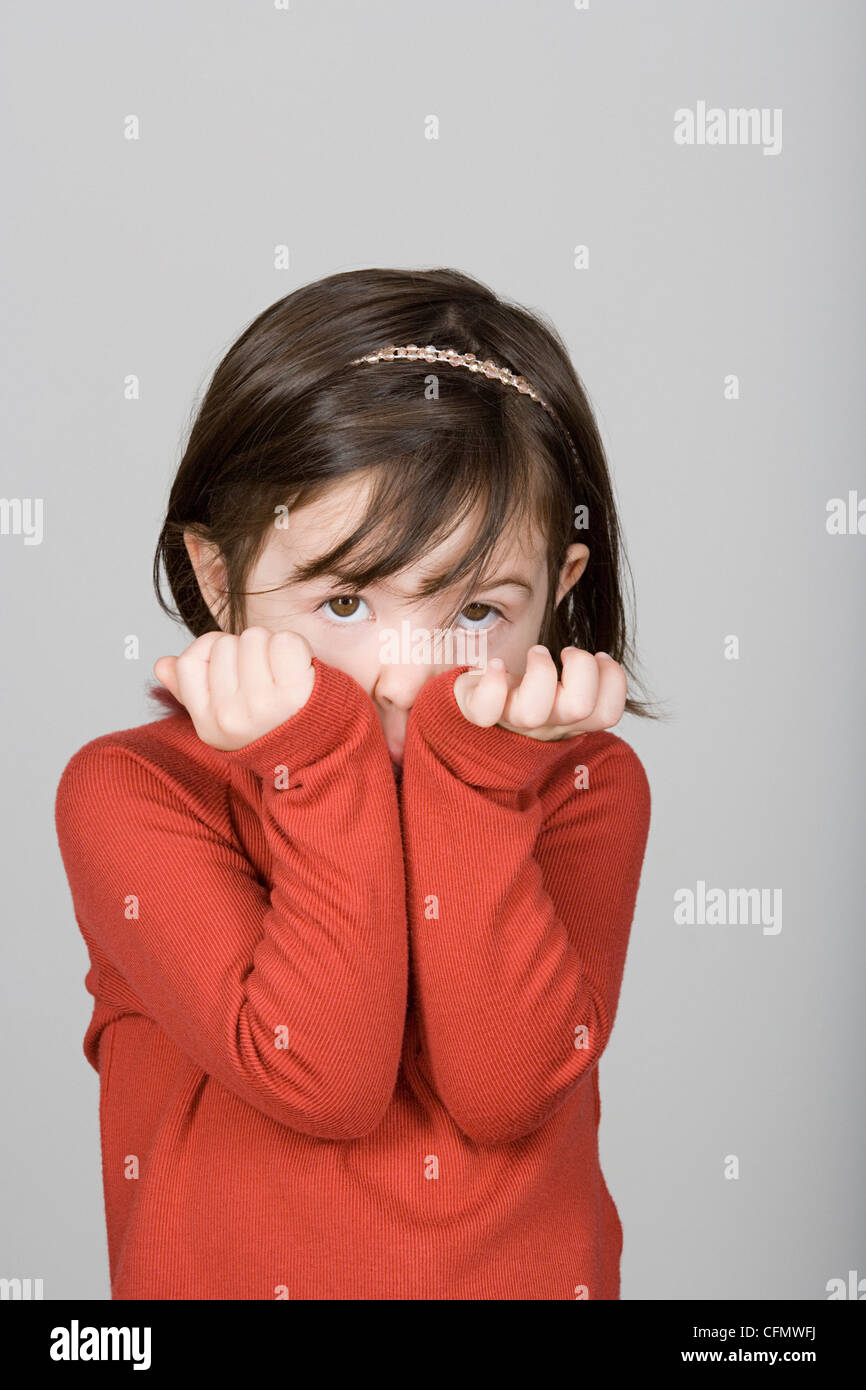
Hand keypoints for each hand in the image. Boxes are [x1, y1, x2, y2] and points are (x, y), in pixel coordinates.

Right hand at [153, 627, 315, 750]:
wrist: (320, 750)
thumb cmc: (268, 726)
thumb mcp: (221, 717)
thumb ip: (188, 689)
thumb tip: (162, 664)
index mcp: (207, 723)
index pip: (188, 660)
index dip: (209, 652)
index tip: (230, 667)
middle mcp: (231, 716)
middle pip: (224, 643)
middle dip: (243, 650)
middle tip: (263, 677)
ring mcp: (263, 704)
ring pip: (254, 637)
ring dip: (270, 647)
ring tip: (280, 674)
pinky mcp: (296, 691)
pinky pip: (285, 641)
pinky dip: (295, 648)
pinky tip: (298, 669)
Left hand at [453, 645, 625, 740]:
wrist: (475, 701)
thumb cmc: (522, 684)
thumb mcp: (560, 678)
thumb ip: (580, 658)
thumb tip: (580, 587)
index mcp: (569, 717)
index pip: (607, 714)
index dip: (613, 680)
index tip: (599, 656)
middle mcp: (544, 723)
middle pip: (580, 708)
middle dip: (582, 667)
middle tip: (567, 651)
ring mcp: (511, 719)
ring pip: (534, 713)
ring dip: (541, 672)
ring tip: (536, 651)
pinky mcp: (477, 710)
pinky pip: (484, 711)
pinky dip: (492, 686)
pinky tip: (496, 665)